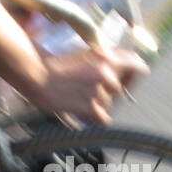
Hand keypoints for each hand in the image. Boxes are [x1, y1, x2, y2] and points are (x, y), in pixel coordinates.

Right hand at [26, 45, 148, 124]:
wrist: (35, 73)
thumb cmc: (55, 63)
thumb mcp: (85, 52)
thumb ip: (105, 59)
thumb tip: (119, 66)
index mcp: (108, 57)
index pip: (136, 64)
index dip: (134, 73)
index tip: (130, 79)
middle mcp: (107, 74)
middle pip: (119, 88)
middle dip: (106, 90)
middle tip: (87, 89)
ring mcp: (100, 92)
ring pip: (108, 103)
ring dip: (96, 103)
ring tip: (76, 96)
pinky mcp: (92, 108)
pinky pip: (103, 118)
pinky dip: (92, 117)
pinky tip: (79, 108)